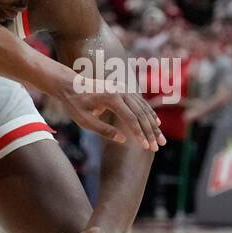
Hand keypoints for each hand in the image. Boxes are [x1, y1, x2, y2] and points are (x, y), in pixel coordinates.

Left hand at [42, 61, 164, 150]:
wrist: (71, 84)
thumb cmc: (75, 104)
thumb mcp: (84, 120)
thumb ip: (103, 130)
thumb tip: (123, 139)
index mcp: (111, 98)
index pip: (130, 118)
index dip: (139, 134)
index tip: (145, 146)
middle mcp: (121, 91)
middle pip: (141, 114)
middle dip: (151, 132)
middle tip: (157, 147)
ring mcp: (124, 89)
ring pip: (144, 109)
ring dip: (153, 125)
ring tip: (160, 140)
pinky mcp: (125, 90)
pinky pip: (141, 103)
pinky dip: (150, 114)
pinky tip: (157, 124)